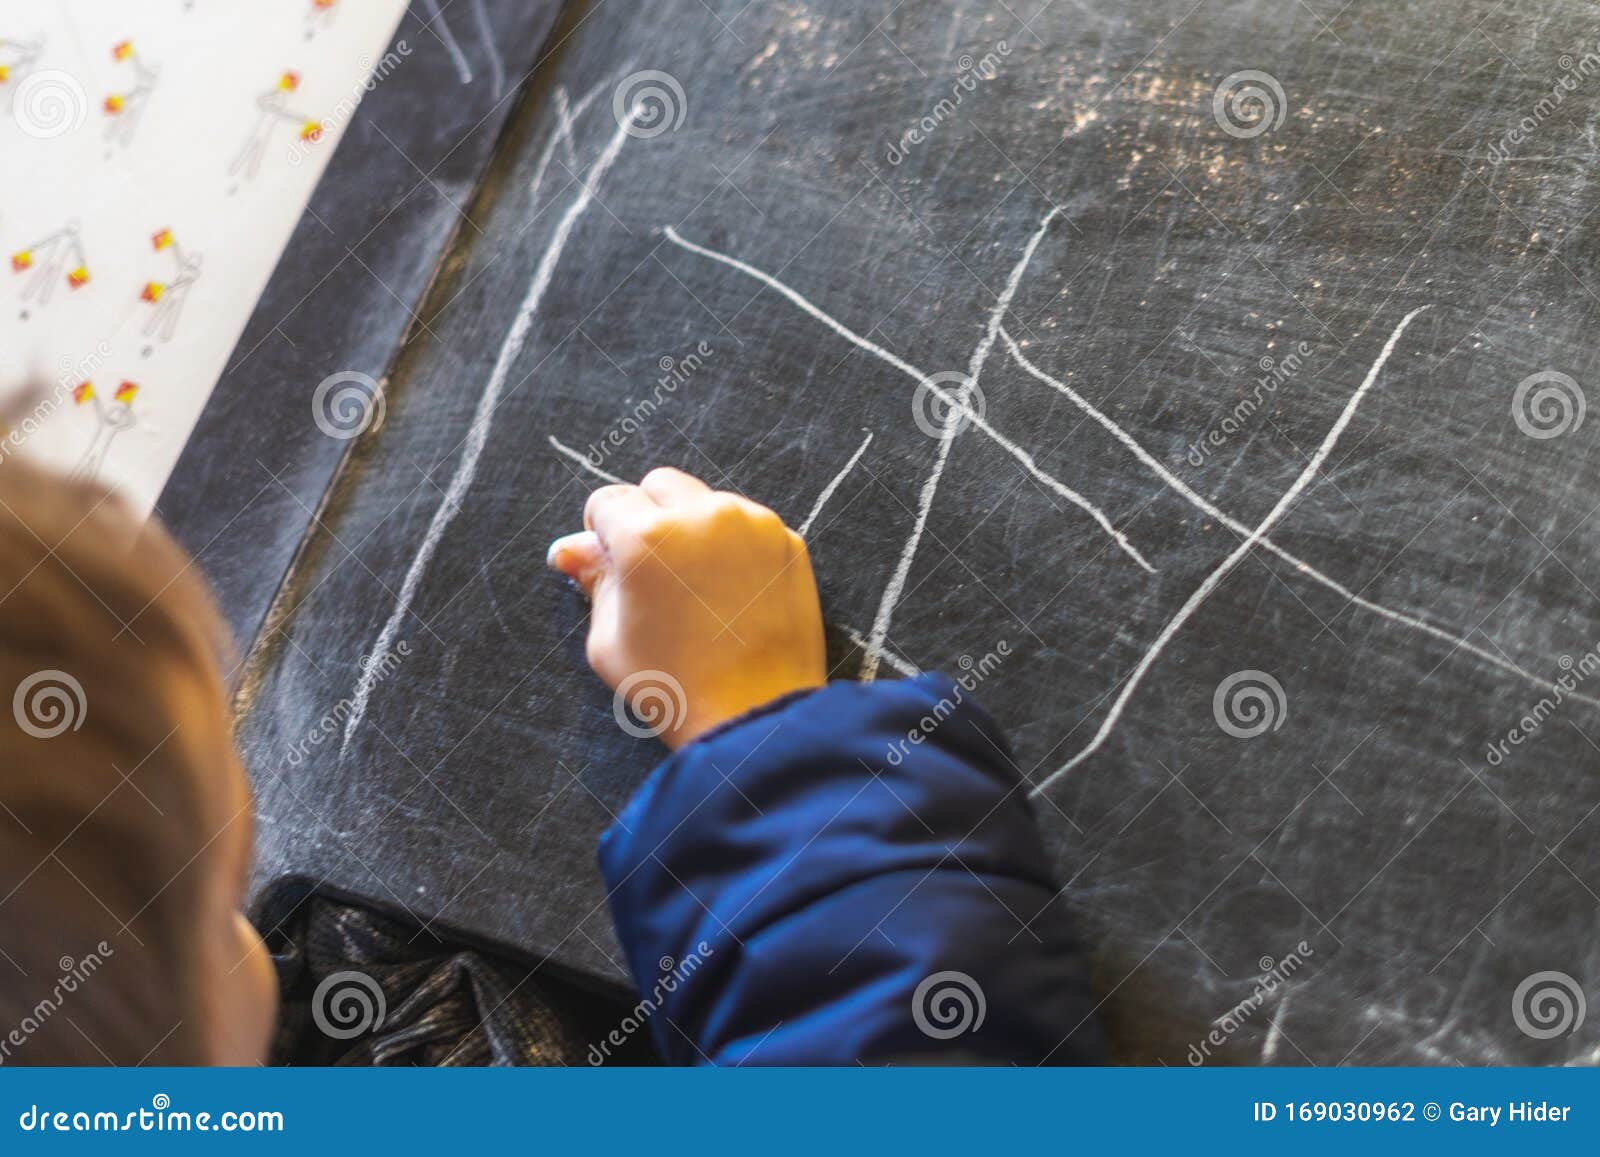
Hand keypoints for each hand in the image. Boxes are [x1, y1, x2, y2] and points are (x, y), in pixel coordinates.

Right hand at [548, 467, 825, 747]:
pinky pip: (748, 524)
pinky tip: (732, 592)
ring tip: (697, 586)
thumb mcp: (609, 641)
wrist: (756, 719)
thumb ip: (592, 582)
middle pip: (659, 485)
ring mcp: (751, 525)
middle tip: (654, 571)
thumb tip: (570, 548)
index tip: (612, 562)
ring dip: (694, 527)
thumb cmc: (673, 688)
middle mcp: (702, 516)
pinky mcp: (788, 541)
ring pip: (708, 500)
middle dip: (649, 516)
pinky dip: (734, 545)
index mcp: (646, 538)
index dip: (603, 532)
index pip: (609, 500)